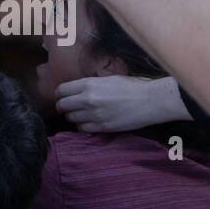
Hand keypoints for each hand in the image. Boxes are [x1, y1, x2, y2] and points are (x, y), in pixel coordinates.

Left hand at [56, 75, 187, 133]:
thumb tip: (77, 90)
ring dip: (73, 117)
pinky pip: (83, 129)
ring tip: (81, 115)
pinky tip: (89, 123)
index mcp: (88, 84)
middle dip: (63, 107)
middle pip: (62, 106)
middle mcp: (87, 99)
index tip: (62, 97)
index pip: (61, 90)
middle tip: (68, 108)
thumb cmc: (131, 86)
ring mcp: (94, 114)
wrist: (149, 100)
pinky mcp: (102, 127)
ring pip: (71, 119)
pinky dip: (83, 126)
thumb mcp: (106, 79)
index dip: (59, 94)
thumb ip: (89, 85)